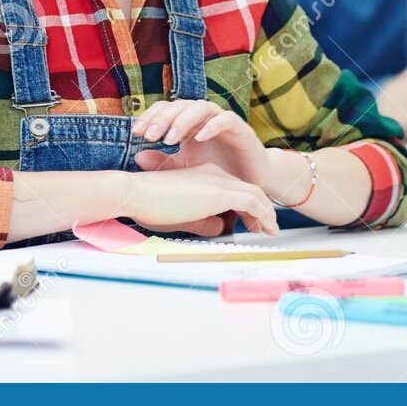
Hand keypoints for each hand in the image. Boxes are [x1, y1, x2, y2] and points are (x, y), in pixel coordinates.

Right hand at [120, 163, 278, 235]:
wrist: (135, 193)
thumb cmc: (149, 204)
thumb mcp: (181, 216)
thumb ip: (201, 220)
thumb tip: (219, 227)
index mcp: (203, 176)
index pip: (232, 190)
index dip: (245, 207)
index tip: (250, 223)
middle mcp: (214, 175)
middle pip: (247, 190)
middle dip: (260, 210)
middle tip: (266, 229)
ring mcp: (218, 181)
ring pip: (254, 195)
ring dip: (266, 214)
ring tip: (272, 230)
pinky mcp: (220, 192)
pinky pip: (253, 201)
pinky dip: (264, 215)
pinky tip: (268, 228)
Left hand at [132, 99, 269, 187]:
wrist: (250, 181)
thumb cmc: (216, 172)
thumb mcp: (185, 169)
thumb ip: (163, 163)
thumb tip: (137, 157)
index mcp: (188, 123)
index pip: (165, 110)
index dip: (150, 117)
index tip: (137, 133)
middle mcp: (203, 117)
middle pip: (180, 105)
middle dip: (162, 118)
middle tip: (149, 135)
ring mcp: (221, 120)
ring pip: (201, 107)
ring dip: (183, 121)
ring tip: (170, 138)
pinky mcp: (240, 128)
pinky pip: (226, 119)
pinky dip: (212, 125)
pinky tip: (199, 138)